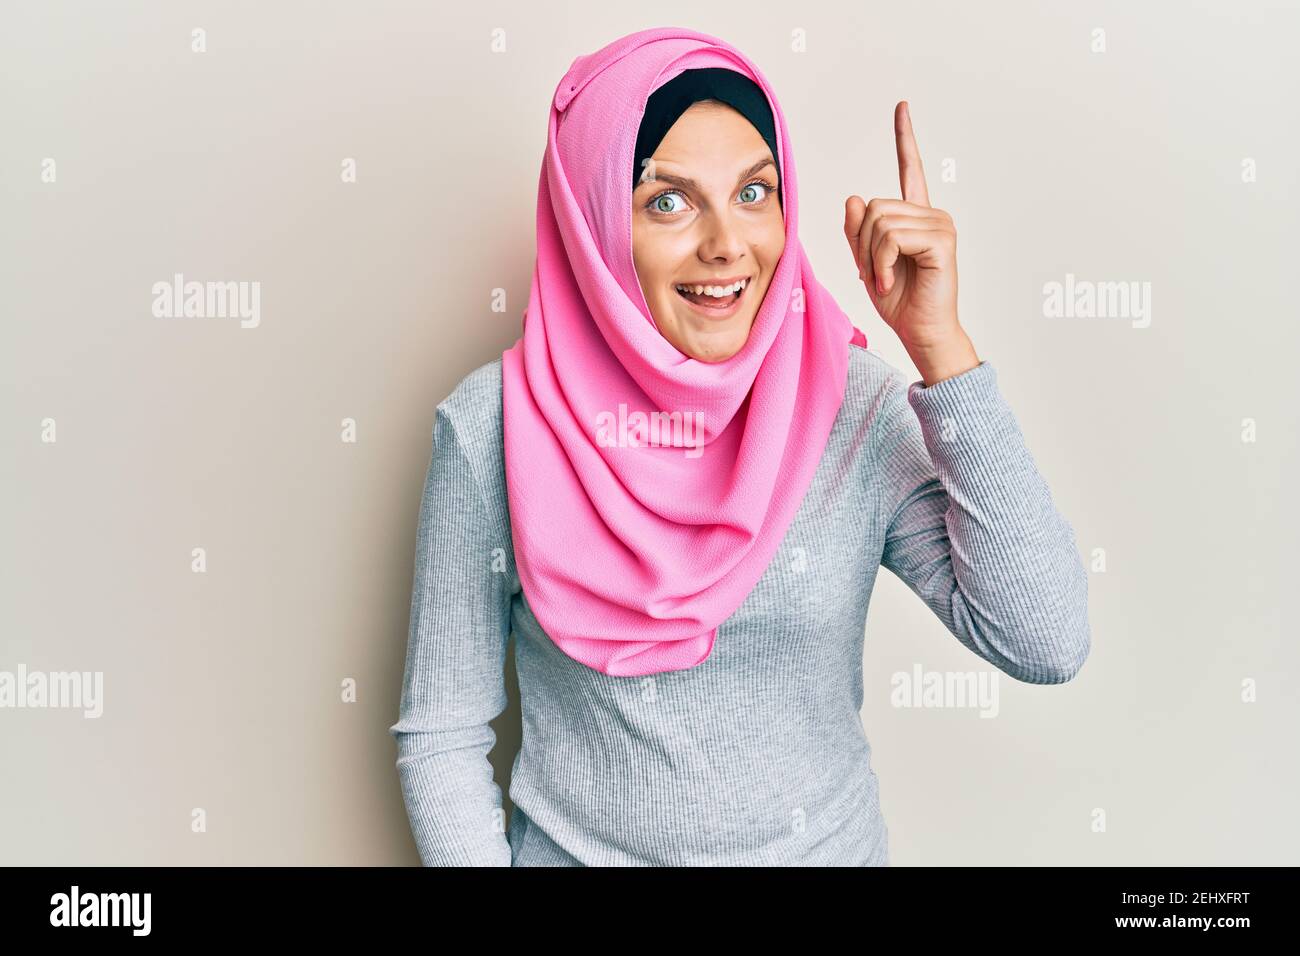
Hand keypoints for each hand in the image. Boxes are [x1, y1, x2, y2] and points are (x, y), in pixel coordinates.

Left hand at [843, 101, 978, 385]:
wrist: (920, 332)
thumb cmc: (898, 300)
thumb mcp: (867, 262)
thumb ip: (857, 231)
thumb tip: (854, 198)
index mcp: (915, 217)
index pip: (910, 168)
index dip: (905, 137)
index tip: (902, 107)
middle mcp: (931, 215)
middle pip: (874, 207)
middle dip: (862, 243)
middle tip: (873, 272)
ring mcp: (939, 225)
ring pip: (879, 222)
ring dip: (870, 256)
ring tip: (883, 278)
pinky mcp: (941, 241)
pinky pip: (891, 238)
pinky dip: (881, 263)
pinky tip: (890, 281)